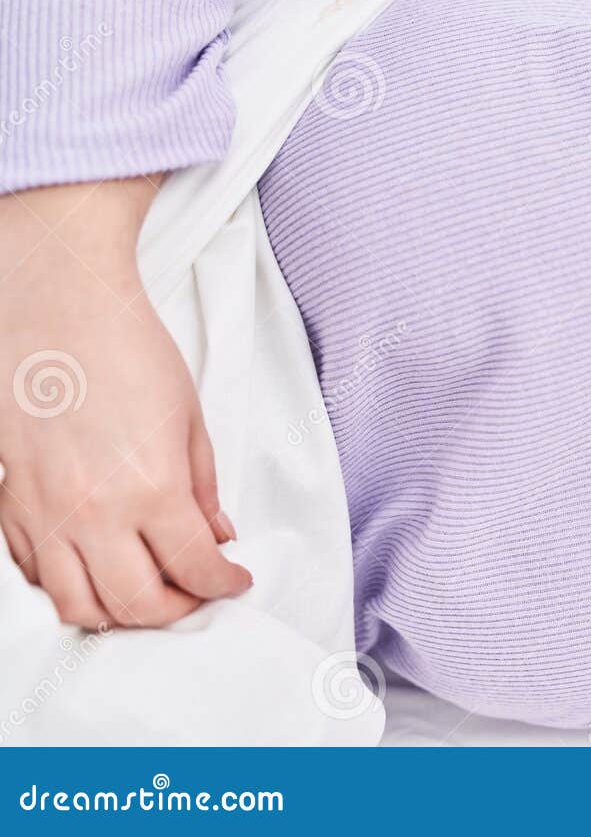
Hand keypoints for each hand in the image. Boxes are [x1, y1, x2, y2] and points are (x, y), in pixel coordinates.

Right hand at [0, 180, 251, 628]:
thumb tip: (215, 537)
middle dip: (178, 609)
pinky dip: (69, 585)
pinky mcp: (11, 504)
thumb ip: (202, 489)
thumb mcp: (190, 421)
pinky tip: (97, 567)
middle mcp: (94, 514)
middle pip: (138, 604)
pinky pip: (37, 573)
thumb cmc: (127, 351)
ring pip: (79, 604)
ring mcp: (45, 514)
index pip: (194, 569)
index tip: (235, 579)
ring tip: (150, 591)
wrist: (59, 311)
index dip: (224, 583)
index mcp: (152, 490)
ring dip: (120, 612)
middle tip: (197, 592)